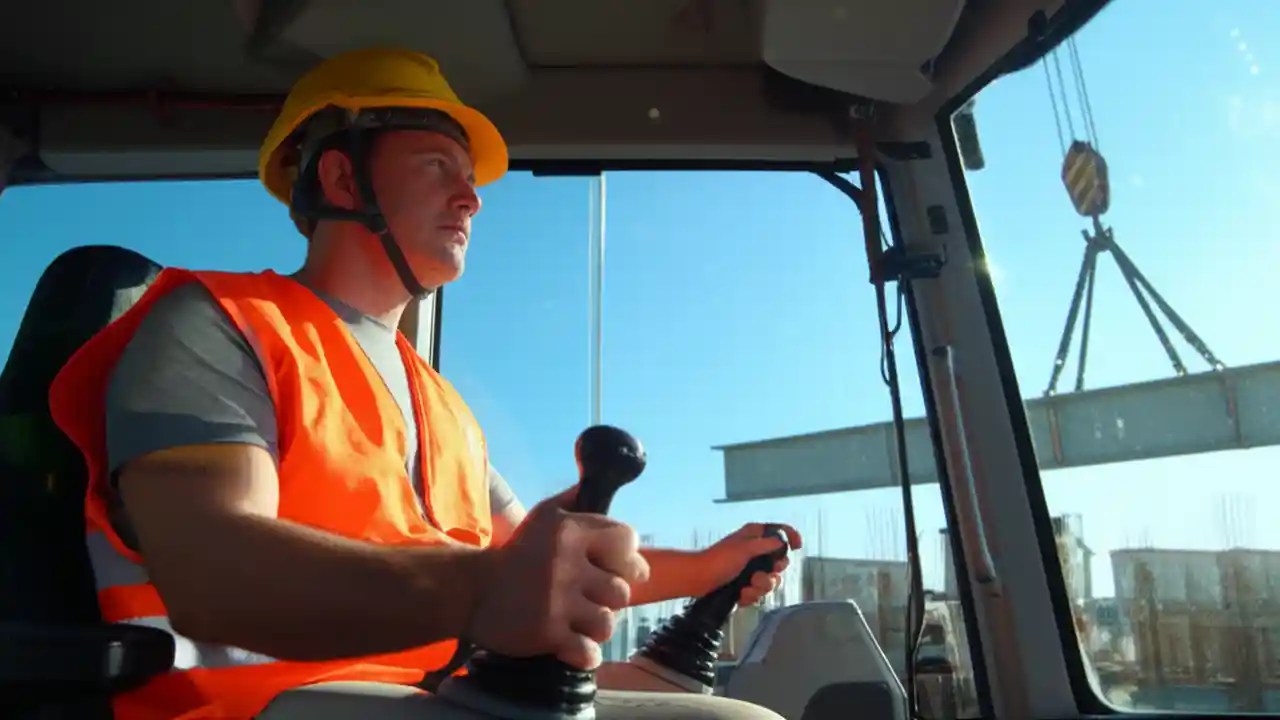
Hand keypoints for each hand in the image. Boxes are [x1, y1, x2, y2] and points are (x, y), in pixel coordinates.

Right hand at [465, 486, 649, 670]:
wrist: (473, 589)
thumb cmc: (516, 553)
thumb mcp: (542, 516)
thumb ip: (573, 502)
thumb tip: (593, 485)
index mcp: (571, 532)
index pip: (627, 540)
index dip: (629, 558)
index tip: (619, 568)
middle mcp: (568, 564)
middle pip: (622, 590)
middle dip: (610, 598)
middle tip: (593, 599)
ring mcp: (559, 601)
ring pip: (607, 623)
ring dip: (597, 626)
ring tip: (581, 622)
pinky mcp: (547, 633)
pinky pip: (588, 651)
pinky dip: (585, 652)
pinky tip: (574, 645)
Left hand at [699, 523, 802, 605]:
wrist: (698, 580)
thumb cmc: (718, 559)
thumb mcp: (744, 548)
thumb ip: (765, 545)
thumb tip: (781, 543)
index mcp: (755, 537)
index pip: (780, 532)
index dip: (791, 537)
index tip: (796, 547)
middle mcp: (755, 552)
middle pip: (779, 563)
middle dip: (771, 575)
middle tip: (757, 577)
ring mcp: (750, 570)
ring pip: (770, 582)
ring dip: (759, 588)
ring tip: (746, 588)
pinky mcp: (745, 585)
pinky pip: (758, 593)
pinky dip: (750, 596)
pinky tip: (740, 595)